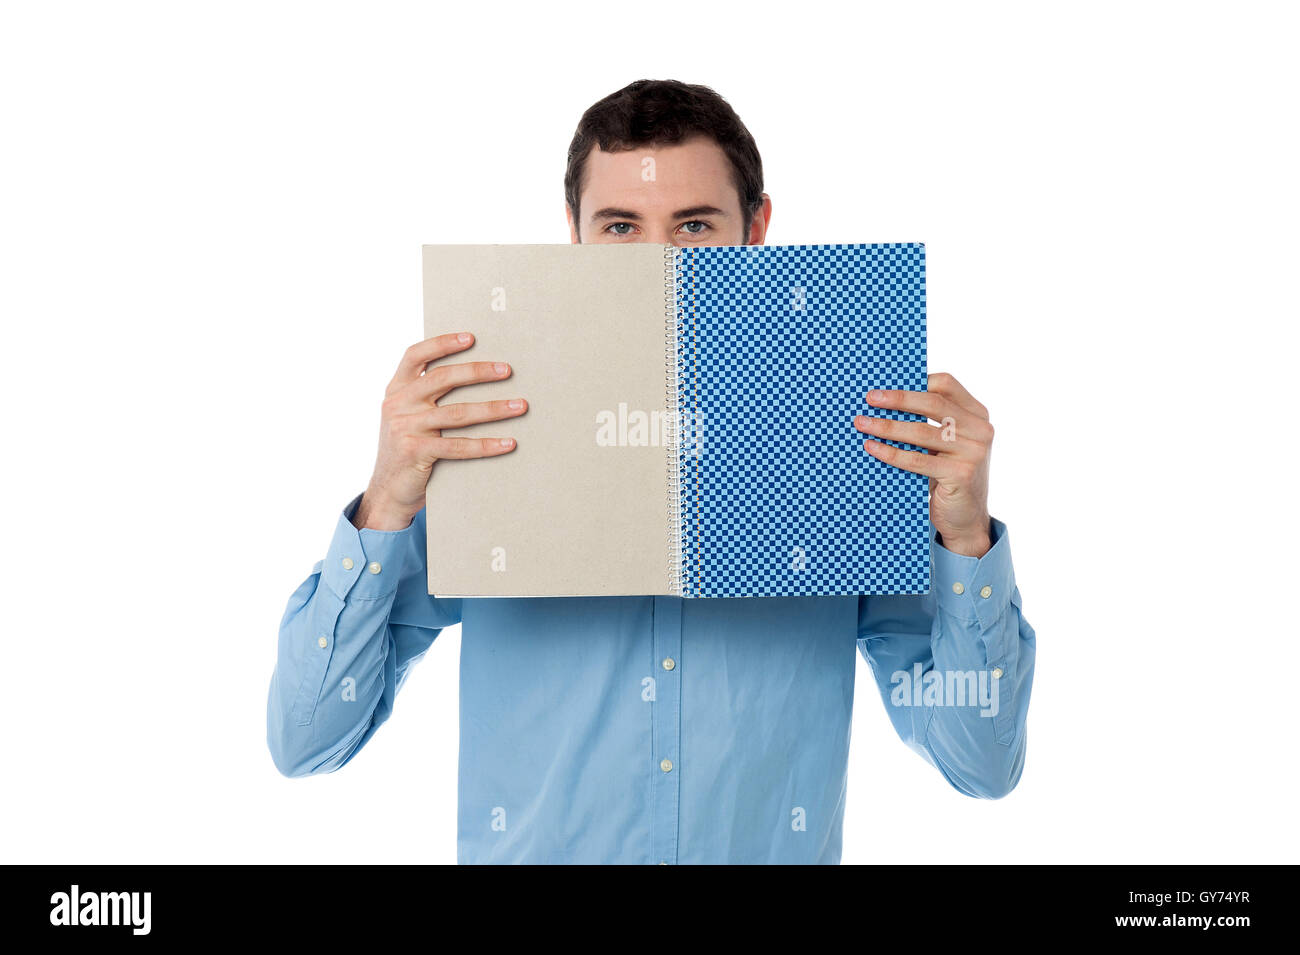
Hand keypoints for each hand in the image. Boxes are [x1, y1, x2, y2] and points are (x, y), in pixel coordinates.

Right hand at [354, 332, 526, 529]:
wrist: (388, 491)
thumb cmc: (409, 448)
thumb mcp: (409, 416)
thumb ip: (427, 396)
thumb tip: (476, 375)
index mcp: (396, 389)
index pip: (416, 355)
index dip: (443, 343)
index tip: (471, 337)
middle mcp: (398, 404)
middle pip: (442, 378)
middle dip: (478, 372)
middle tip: (507, 370)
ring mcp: (405, 428)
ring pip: (457, 412)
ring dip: (493, 408)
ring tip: (520, 406)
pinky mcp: (415, 452)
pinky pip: (458, 445)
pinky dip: (486, 444)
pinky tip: (508, 443)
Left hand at [852, 372, 992, 557]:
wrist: (965, 519)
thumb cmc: (947, 475)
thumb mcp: (945, 444)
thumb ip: (929, 422)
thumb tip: (884, 400)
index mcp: (977, 414)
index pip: (946, 384)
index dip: (916, 381)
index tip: (885, 385)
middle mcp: (981, 430)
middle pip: (933, 403)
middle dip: (898, 399)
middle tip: (869, 398)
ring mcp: (974, 452)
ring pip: (922, 432)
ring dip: (887, 427)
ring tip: (862, 423)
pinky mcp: (961, 474)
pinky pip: (918, 460)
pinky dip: (891, 453)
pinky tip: (872, 447)